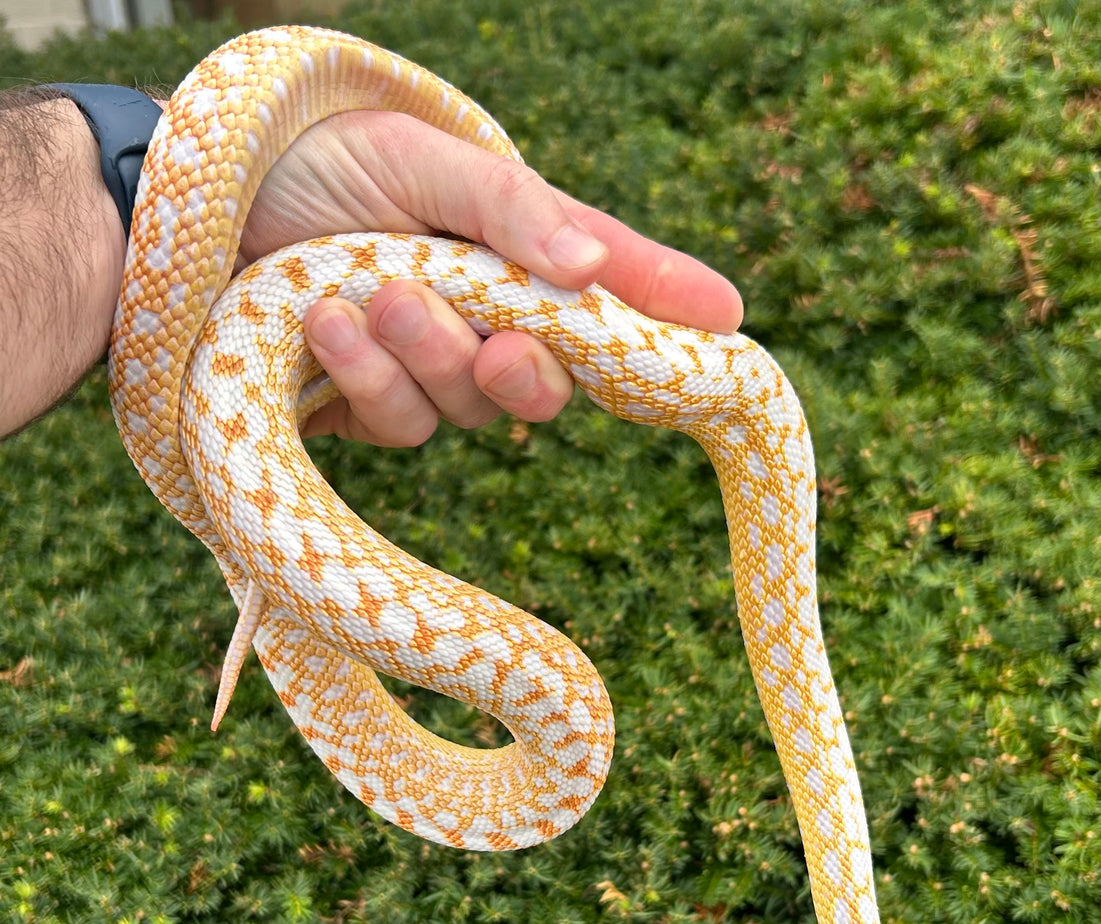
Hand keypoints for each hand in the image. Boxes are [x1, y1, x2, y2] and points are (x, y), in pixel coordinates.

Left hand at [240, 110, 743, 446]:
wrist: (204, 213)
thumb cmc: (316, 164)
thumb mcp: (420, 157)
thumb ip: (508, 210)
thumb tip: (590, 272)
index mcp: (514, 248)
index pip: (609, 284)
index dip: (669, 307)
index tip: (728, 324)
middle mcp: (487, 316)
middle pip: (552, 377)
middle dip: (527, 367)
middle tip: (500, 342)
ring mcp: (434, 369)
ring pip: (471, 403)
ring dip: (427, 352)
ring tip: (369, 293)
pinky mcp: (378, 409)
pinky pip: (402, 421)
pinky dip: (367, 375)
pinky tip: (321, 325)